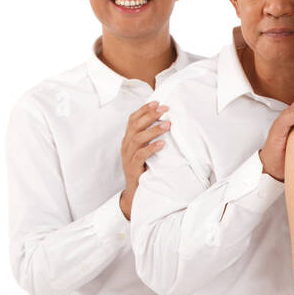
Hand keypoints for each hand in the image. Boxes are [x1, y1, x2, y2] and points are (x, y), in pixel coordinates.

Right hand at [120, 102, 169, 218]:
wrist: (134, 192)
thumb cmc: (142, 168)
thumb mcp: (144, 150)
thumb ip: (149, 138)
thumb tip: (165, 123)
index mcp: (128, 139)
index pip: (132, 119)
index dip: (144, 110)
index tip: (157, 102)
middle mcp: (126, 145)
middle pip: (136, 125)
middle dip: (150, 115)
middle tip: (165, 109)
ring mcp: (128, 156)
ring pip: (138, 138)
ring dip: (153, 130)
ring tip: (167, 125)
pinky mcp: (133, 167)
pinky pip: (140, 155)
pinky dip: (151, 148)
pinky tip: (162, 144)